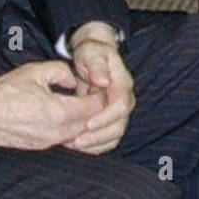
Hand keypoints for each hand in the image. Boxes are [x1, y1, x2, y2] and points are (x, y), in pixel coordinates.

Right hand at [0, 60, 107, 149]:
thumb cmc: (5, 91)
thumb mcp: (37, 71)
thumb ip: (62, 72)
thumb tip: (73, 80)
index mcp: (59, 112)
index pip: (95, 108)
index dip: (100, 95)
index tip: (97, 86)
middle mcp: (56, 132)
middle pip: (90, 124)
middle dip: (94, 110)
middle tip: (92, 95)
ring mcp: (47, 142)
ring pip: (77, 135)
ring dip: (82, 121)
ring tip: (78, 104)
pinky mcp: (38, 147)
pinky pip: (63, 140)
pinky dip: (69, 130)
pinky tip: (63, 117)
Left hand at [66, 25, 134, 155]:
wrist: (93, 56)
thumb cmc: (91, 53)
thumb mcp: (91, 53)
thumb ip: (96, 65)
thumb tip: (103, 82)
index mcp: (123, 84)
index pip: (120, 106)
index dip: (105, 118)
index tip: (87, 124)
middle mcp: (124, 100)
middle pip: (119, 125)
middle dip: (99, 136)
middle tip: (76, 141)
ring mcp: (118, 111)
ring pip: (114, 135)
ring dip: (96, 143)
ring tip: (74, 144)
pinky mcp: (110, 119)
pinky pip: (108, 138)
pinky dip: (95, 145)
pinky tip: (78, 145)